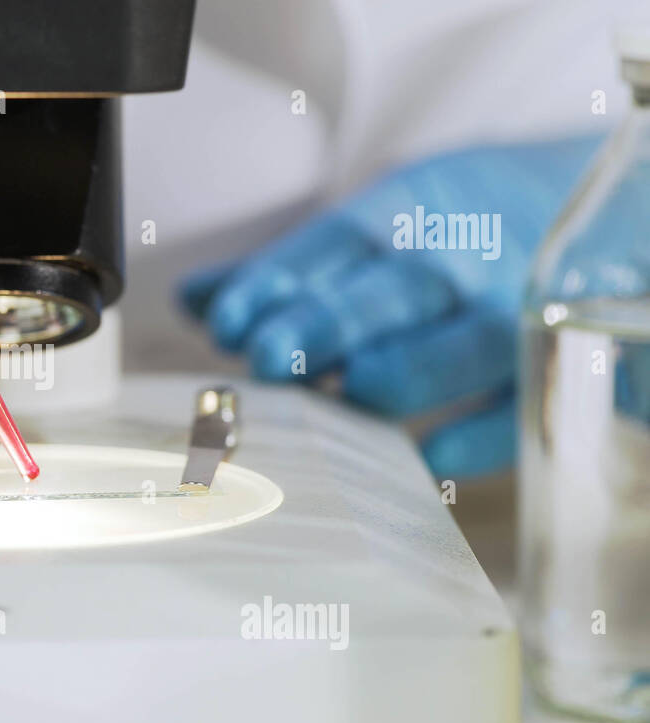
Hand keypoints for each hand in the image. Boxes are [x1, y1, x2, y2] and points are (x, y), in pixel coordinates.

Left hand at [180, 137, 601, 477]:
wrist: (586, 208)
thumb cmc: (446, 237)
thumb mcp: (374, 232)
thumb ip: (285, 272)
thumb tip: (191, 298)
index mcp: (402, 216)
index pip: (332, 244)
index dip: (277, 282)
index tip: (224, 322)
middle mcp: (456, 263)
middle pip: (390, 291)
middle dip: (327, 323)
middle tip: (268, 357)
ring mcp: (511, 315)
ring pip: (461, 345)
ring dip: (398, 373)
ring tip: (345, 397)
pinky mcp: (553, 369)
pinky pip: (523, 406)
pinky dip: (480, 436)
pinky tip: (428, 457)